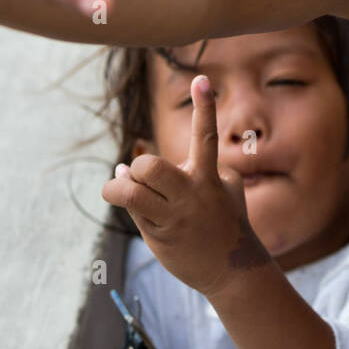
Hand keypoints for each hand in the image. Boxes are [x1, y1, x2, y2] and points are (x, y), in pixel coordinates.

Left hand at [103, 75, 268, 297]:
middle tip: (139, 174)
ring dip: (117, 187)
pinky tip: (128, 200)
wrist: (232, 269)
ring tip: (117, 186)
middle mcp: (190, 196)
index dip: (204, 106)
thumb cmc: (228, 219)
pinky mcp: (158, 237)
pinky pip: (133, 212)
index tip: (201, 79)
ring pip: (131, 194)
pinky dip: (125, 201)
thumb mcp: (227, 188)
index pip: (205, 136)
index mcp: (210, 178)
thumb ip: (195, 167)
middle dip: (138, 167)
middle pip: (150, 168)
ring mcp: (173, 218)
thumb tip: (134, 165)